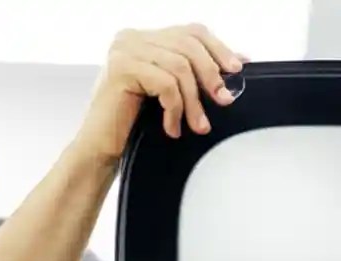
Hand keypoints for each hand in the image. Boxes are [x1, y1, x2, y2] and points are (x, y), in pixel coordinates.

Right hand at [75, 24, 245, 161]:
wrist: (102, 148)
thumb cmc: (135, 123)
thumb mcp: (171, 93)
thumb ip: (196, 73)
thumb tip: (238, 61)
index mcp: (145, 38)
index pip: (191, 31)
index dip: (218, 48)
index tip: (237, 69)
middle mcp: (132, 38)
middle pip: (189, 44)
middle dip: (211, 75)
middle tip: (223, 101)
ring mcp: (124, 50)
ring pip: (180, 66)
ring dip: (194, 101)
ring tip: (198, 125)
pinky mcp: (121, 68)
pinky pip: (166, 84)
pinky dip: (175, 109)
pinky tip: (172, 127)